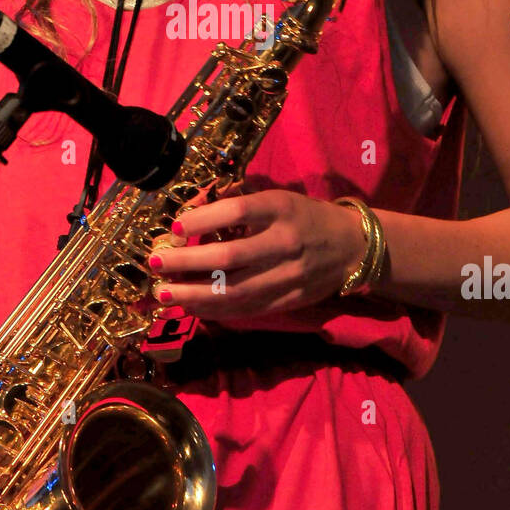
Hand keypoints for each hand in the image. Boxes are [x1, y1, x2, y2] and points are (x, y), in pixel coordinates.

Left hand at [147, 189, 363, 319]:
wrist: (353, 246)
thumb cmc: (305, 216)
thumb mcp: (277, 200)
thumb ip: (239, 206)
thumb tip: (190, 216)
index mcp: (282, 208)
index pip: (238, 213)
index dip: (203, 220)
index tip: (175, 228)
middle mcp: (286, 241)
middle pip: (231, 256)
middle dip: (187, 262)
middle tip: (155, 263)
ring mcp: (289, 275)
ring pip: (236, 291)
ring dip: (194, 294)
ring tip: (165, 293)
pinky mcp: (289, 300)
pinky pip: (247, 310)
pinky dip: (216, 310)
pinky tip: (192, 306)